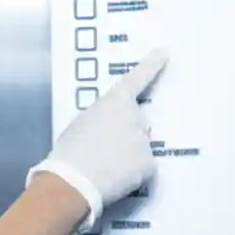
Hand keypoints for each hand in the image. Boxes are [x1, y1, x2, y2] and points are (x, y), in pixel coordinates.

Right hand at [26, 49, 167, 231]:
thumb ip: (101, 118)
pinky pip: (143, 167)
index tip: (165, 54)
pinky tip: (114, 177)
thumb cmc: (69, 151)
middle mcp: (135, 117)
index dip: (152, 65)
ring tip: (105, 166)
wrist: (73, 181)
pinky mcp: (150, 164)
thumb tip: (110, 128)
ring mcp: (145, 141)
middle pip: (137, 122)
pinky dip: (131, 173)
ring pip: (139, 146)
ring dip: (127, 153)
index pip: (138, 79)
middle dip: (126, 132)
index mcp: (115, 102)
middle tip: (105, 148)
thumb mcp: (80, 123)